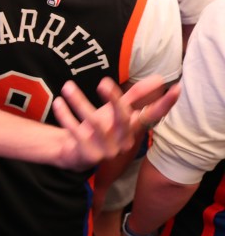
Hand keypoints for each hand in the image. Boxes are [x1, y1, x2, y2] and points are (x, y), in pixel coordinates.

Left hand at [52, 76, 179, 170]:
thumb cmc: (100, 128)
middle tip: (102, 82)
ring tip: (67, 86)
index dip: (164, 104)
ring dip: (79, 102)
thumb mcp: (116, 111)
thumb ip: (135, 96)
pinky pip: (76, 132)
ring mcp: (107, 151)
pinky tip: (59, 103)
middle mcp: (124, 141)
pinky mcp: (89, 156)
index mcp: (132, 128)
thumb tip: (159, 79)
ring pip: (95, 123)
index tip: (176, 87)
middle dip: (113, 99)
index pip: (151, 116)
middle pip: (123, 117)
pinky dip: (66, 115)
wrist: (73, 151)